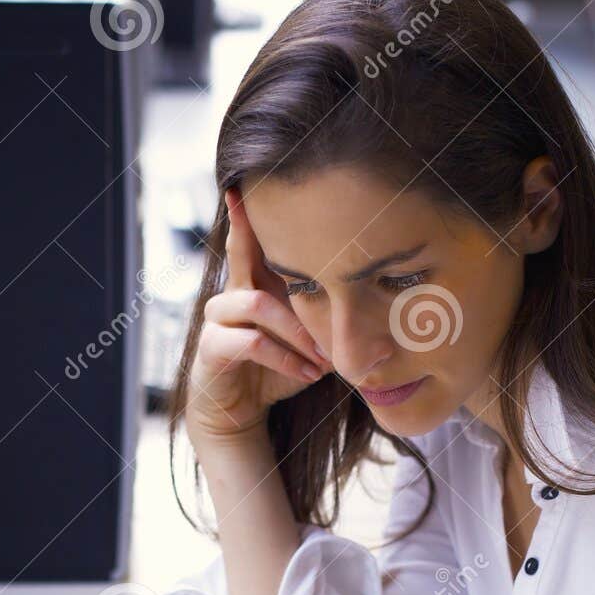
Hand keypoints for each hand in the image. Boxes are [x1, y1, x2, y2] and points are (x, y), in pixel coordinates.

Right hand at [185, 189, 330, 445]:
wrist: (240, 413)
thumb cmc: (277, 369)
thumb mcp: (310, 339)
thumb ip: (329, 318)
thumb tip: (384, 306)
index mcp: (255, 283)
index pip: (252, 239)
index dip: (251, 211)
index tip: (250, 181)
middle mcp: (231, 294)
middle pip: (243, 252)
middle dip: (264, 237)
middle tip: (300, 236)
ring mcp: (217, 320)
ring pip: (256, 303)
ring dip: (297, 329)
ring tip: (323, 355)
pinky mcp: (210, 349)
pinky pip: (251, 342)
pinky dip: (285, 357)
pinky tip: (309, 372)